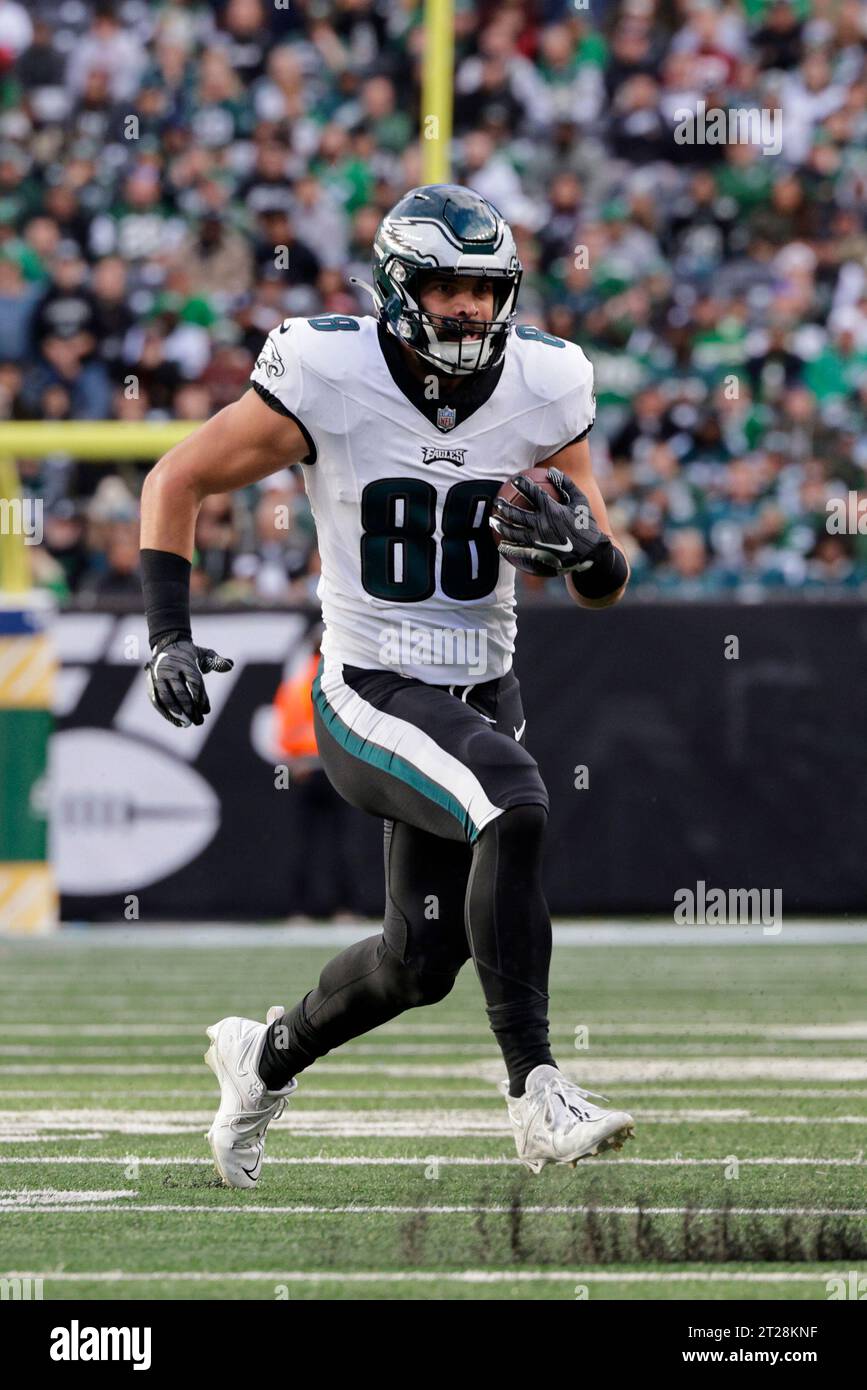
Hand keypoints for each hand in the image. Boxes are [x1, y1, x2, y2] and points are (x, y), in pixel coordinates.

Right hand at [144, 633, 233, 727]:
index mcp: (184, 661)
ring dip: (175, 713)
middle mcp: (170, 668)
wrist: (167, 645)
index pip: (193, 681)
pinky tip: (176, 722)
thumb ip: (216, 661)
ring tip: (186, 724)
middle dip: (189, 708)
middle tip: (198, 721)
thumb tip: (230, 665)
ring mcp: (158, 676)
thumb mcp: (204, 654)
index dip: (200, 697)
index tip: (206, 711)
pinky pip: (156, 700)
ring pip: (165, 697)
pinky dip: (165, 712)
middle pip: (179, 691)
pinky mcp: (151, 683)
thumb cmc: (190, 654)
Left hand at [492, 467, 609, 574]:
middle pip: (517, 514)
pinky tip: (500, 544)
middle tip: (497, 502)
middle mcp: (542, 525)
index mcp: (552, 510)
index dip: (523, 485)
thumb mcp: (580, 501)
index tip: (515, 480)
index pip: (533, 494)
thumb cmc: (586, 524)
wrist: (591, 553)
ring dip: (501, 526)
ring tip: (493, 521)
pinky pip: (519, 550)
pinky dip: (508, 547)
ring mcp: (538, 540)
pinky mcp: (538, 553)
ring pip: (514, 532)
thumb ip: (566, 485)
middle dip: (504, 507)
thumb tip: (551, 471)